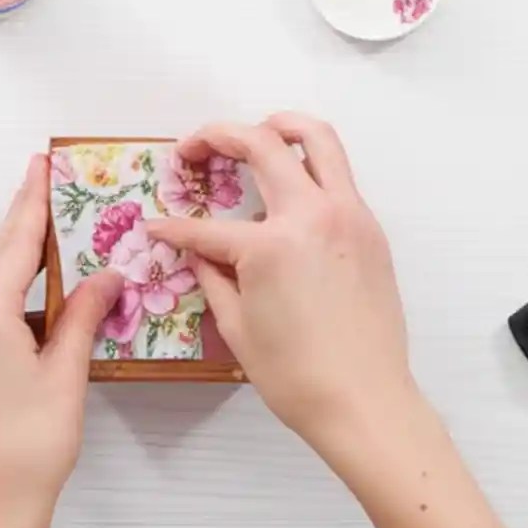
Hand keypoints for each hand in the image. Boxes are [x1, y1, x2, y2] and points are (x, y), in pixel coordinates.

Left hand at [0, 154, 122, 527]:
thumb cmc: (30, 447)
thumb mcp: (66, 374)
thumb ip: (82, 316)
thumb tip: (105, 277)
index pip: (14, 244)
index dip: (32, 202)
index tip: (41, 165)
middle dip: (24, 221)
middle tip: (46, 182)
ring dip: (19, 257)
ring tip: (50, 230)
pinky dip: (10, 289)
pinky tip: (35, 287)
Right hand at [148, 112, 413, 445]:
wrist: (365, 402)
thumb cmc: (296, 376)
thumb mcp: (237, 326)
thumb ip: (214, 276)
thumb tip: (200, 252)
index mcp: (271, 245)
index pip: (206, 226)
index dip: (174, 229)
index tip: (156, 228)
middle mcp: (313, 215)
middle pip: (263, 144)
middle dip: (220, 136)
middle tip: (194, 149)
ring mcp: (349, 216)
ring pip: (318, 139)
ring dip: (281, 125)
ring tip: (254, 131)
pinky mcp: (370, 229)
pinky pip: (339, 177)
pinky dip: (310, 168)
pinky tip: (289, 188)